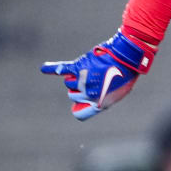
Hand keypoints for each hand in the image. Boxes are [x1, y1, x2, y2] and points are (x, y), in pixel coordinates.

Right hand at [40, 29, 155, 120]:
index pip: (79, 114)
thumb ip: (103, 99)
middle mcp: (87, 94)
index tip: (81, 104)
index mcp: (98, 104)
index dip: (80, 108)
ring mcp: (82, 80)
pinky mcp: (78, 67)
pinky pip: (61, 69)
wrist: (126, 56)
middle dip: (80, 88)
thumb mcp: (119, 93)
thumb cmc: (125, 74)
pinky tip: (44, 68)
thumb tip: (89, 101)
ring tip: (91, 69)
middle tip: (95, 78)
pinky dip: (52, 68)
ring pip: (69, 82)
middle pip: (73, 95)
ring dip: (76, 76)